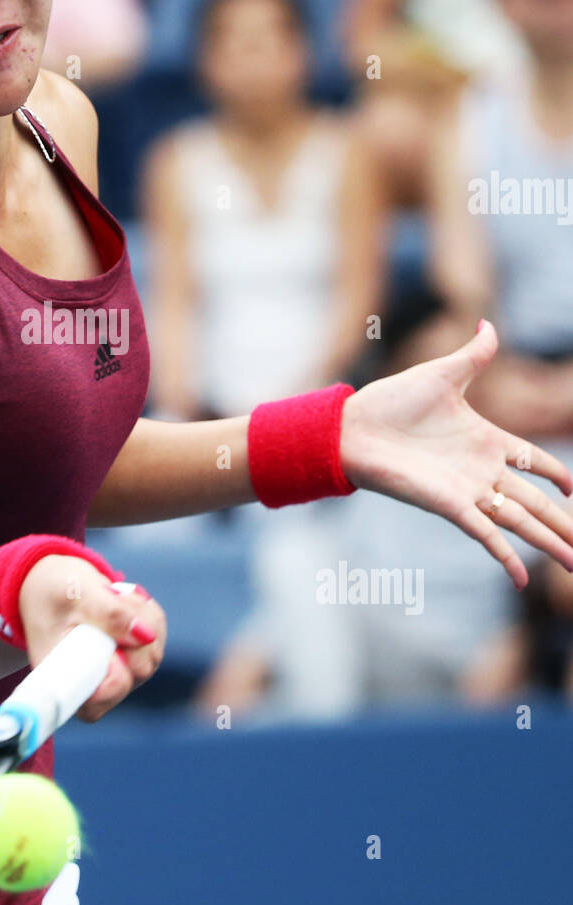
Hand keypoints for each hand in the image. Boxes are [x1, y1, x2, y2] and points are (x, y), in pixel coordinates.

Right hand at [18, 554, 165, 721]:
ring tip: (111, 597)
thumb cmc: (53, 593)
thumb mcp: (76, 594)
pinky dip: (145, 614)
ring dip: (140, 616)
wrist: (52, 586)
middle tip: (110, 599)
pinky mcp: (132, 661)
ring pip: (153, 653)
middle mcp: (94, 688)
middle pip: (139, 670)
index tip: (107, 640)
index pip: (100, 701)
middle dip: (133, 629)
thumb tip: (147, 636)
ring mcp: (117, 676)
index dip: (116, 673)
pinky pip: (156, 638)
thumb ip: (110, 614)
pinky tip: (122, 602)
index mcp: (64, 683)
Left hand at [339, 320, 572, 589]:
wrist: (352, 428)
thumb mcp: (443, 375)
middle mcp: (482, 471)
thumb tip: (489, 324)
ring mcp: (468, 491)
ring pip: (521, 522)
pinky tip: (522, 580)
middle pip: (536, 502)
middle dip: (564, 524)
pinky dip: (505, 557)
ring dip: (550, 544)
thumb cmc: (391, 401)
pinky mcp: (450, 507)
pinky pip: (486, 535)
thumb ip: (474, 356)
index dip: (555, 474)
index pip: (533, 461)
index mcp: (486, 440)